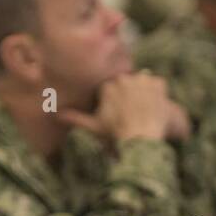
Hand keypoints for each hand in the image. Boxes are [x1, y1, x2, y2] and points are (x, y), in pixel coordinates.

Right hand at [58, 72, 187, 143]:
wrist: (140, 138)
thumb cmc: (115, 133)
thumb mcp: (93, 126)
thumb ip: (75, 118)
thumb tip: (56, 115)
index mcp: (108, 86)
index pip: (111, 87)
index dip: (115, 100)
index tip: (119, 112)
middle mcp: (124, 78)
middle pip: (127, 83)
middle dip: (129, 95)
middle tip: (133, 112)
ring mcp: (142, 79)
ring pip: (142, 82)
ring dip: (143, 92)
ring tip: (144, 109)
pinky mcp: (158, 82)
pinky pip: (158, 83)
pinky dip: (158, 93)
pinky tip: (154, 106)